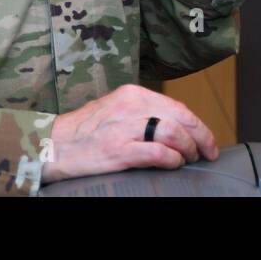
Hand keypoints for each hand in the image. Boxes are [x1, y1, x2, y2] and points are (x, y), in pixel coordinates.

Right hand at [41, 83, 218, 183]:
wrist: (52, 144)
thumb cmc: (84, 131)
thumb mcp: (115, 110)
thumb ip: (142, 113)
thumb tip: (175, 128)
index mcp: (132, 95)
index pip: (177, 107)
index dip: (197, 125)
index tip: (206, 139)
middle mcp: (130, 107)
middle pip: (180, 118)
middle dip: (201, 136)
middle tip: (208, 152)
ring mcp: (124, 128)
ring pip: (172, 132)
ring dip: (188, 148)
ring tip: (190, 159)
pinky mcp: (118, 150)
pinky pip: (156, 152)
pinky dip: (171, 159)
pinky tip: (173, 164)